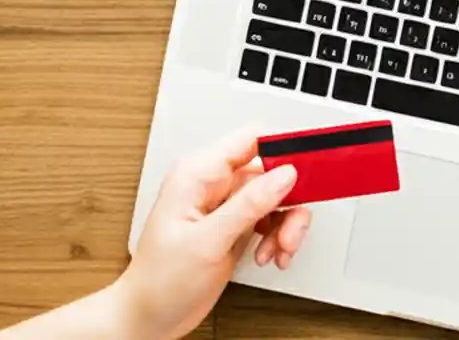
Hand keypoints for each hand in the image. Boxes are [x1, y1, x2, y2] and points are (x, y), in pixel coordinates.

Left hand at [117, 129, 312, 338]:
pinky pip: (271, 219)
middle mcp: (214, 185)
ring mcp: (226, 206)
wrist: (149, 318)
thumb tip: (284, 175)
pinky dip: (279, 238)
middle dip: (288, 202)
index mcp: (198, 174)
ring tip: (279, 250)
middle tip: (291, 229)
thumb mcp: (207, 241)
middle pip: (272, 172)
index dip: (284, 149)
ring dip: (286, 225)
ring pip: (277, 198)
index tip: (308, 169)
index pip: (251, 140)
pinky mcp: (235, 226)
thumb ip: (248, 205)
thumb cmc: (160, 281)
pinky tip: (270, 255)